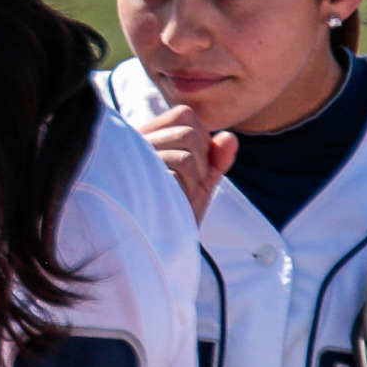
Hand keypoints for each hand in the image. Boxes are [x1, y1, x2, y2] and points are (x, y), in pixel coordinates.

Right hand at [138, 105, 236, 220]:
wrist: (152, 251)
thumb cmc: (171, 216)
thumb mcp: (199, 186)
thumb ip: (216, 161)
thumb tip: (230, 137)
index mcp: (146, 139)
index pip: (183, 115)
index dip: (202, 138)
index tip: (195, 168)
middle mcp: (136, 143)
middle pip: (189, 129)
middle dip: (202, 160)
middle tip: (189, 186)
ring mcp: (135, 157)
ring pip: (187, 144)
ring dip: (196, 175)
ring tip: (180, 195)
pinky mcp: (139, 173)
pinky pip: (181, 163)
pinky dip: (189, 185)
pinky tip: (174, 201)